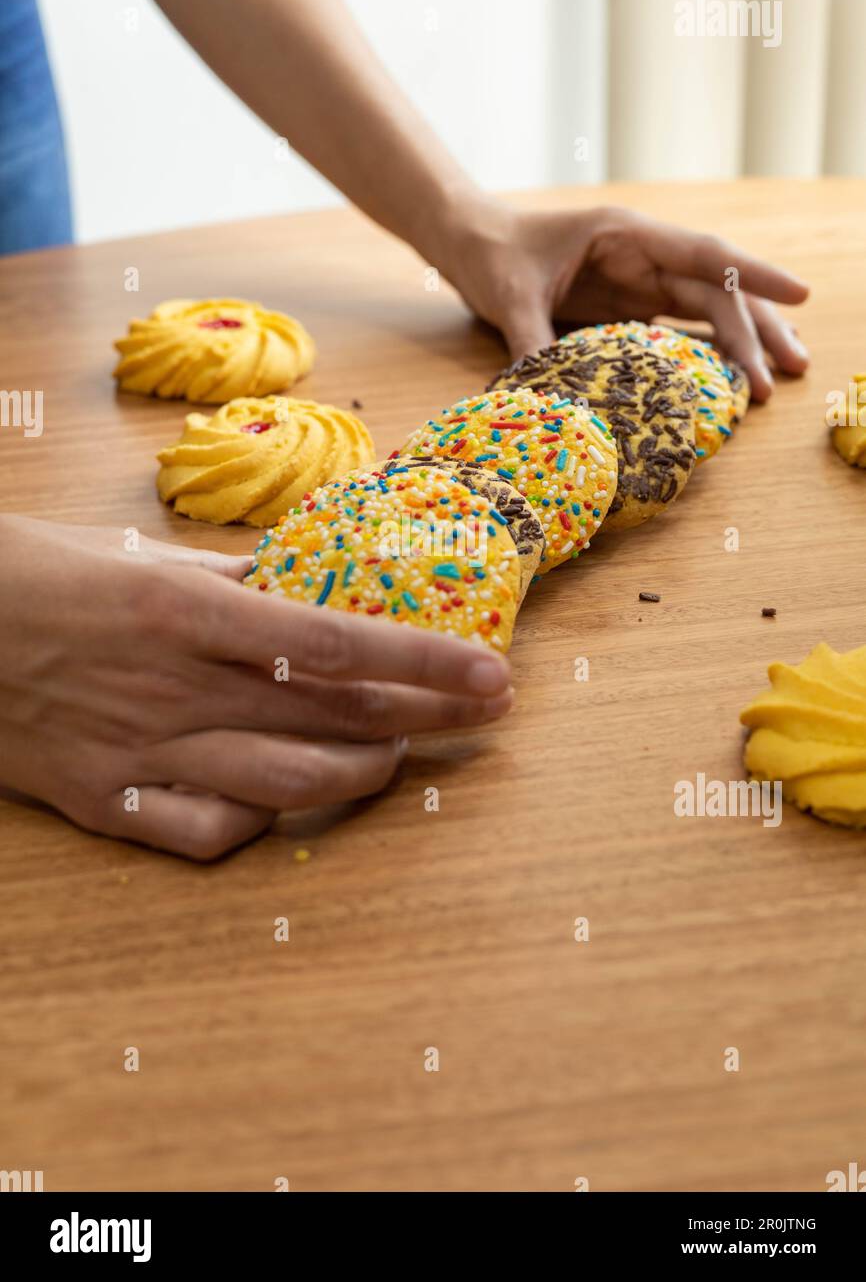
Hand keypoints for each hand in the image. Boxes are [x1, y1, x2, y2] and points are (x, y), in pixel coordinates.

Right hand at [0, 517, 511, 859]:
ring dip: (363, 775)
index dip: (426, 662)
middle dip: (427, 718)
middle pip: (333, 720)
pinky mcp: (104, 801)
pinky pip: (207, 834)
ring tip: (399, 754)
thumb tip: (309, 582)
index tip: (492, 672)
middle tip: (481, 714)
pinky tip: (287, 801)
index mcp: (186, 614)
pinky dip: (264, 823)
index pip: (336, 643)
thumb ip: (231, 578)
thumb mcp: (139, 554)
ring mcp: (139, 751)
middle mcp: (173, 687)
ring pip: (287, 787)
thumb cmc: (38, 574)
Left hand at [433, 200, 809, 401]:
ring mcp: (639, 282)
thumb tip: (548, 392)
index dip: (752, 275)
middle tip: (791, 371)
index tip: (798, 294)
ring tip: (780, 378)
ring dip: (744, 342)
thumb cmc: (491, 254)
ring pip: (707, 310)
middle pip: (716, 290)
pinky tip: (738, 374)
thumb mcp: (509, 295)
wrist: (470, 243)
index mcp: (625, 236)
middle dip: (757, 329)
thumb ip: (532, 340)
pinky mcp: (628, 307)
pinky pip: (679, 330)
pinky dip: (710, 350)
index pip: (702, 254)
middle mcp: (643, 256)